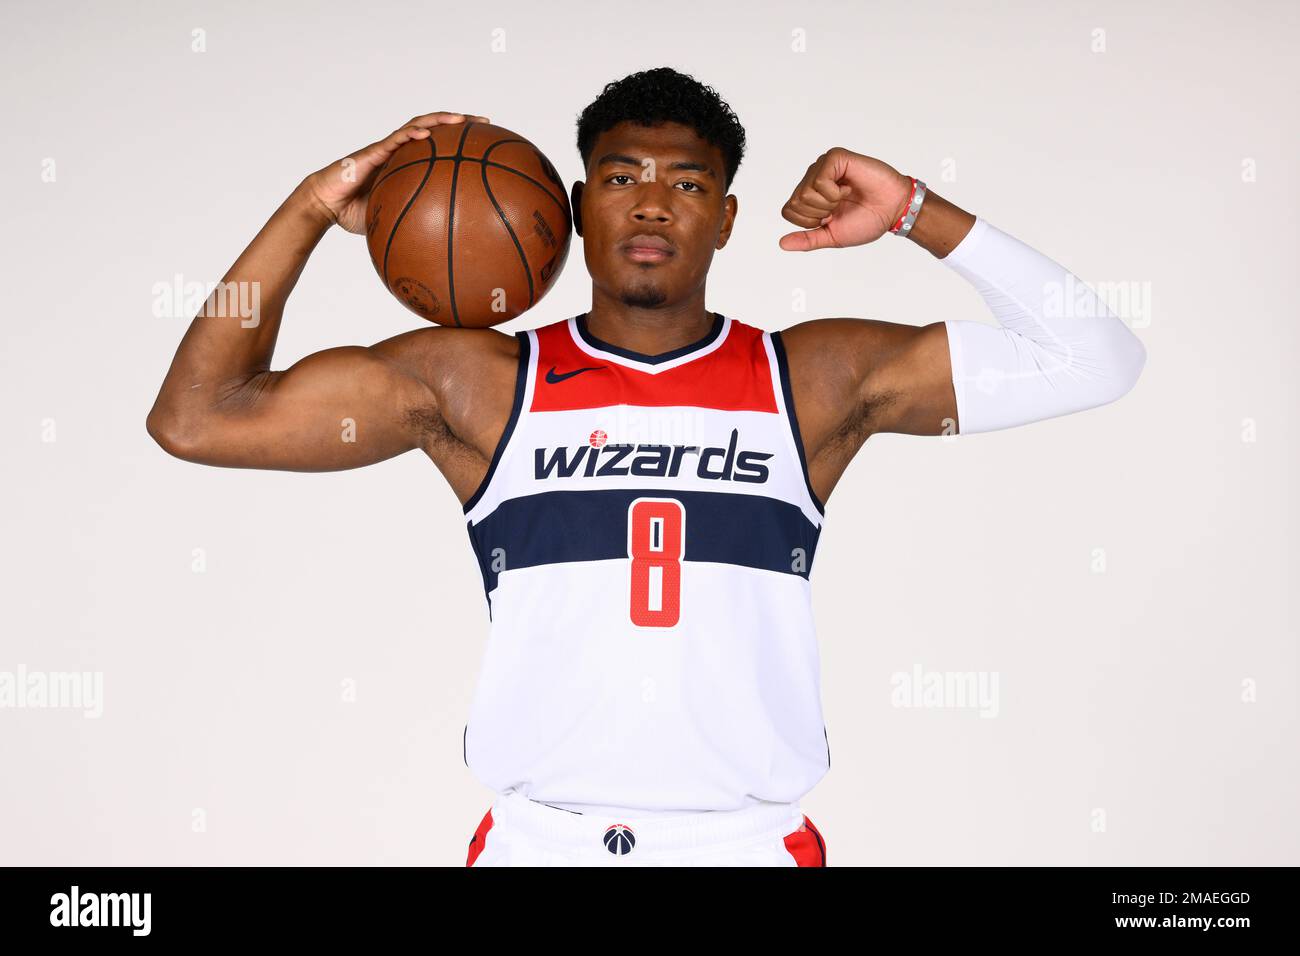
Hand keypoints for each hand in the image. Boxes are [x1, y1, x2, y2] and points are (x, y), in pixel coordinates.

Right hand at [300, 111, 491, 233]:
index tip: (483, 142)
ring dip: (439, 120)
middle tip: (484, 121)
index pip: (437, 146)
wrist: (325, 205)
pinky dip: (410, 135)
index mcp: (406, 163)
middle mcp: (399, 151)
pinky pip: (394, 140)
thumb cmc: (354, 213)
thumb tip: (440, 245)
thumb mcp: (391, 219)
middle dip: (460, 122)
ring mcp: (386, 149)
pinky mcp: (372, 152)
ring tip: (460, 119)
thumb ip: (412, 224)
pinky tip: (425, 134)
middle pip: (434, 128)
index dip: (460, 142)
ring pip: (416, 126)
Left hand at [778, 147, 913, 250]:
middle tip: (840, 207)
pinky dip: (834, 193)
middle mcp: (813, 178)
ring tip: (845, 196)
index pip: (788, 211)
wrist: (893, 211)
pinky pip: (820, 181)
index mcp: (809, 195)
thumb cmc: (867, 220)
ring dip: (829, 203)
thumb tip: (782, 244)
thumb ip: (808, 239)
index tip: (831, 217)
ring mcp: (823, 166)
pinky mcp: (835, 157)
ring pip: (805, 193)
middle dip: (820, 213)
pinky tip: (848, 188)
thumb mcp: (832, 236)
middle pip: (795, 203)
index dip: (810, 222)